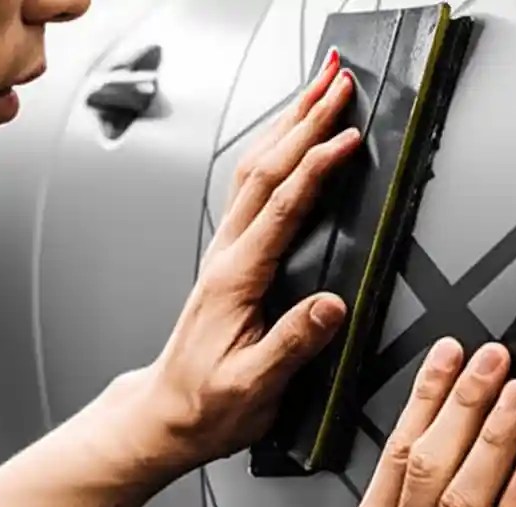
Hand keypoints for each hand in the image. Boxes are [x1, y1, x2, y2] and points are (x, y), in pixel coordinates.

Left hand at [136, 49, 360, 475]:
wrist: (169, 415)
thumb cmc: (208, 405)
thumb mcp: (253, 386)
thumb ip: (292, 344)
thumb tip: (330, 306)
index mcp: (235, 279)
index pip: (280, 207)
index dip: (316, 167)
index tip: (346, 138)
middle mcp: (227, 256)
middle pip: (265, 168)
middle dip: (304, 119)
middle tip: (338, 82)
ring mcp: (227, 253)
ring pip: (255, 170)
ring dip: (288, 125)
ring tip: (319, 91)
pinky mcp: (232, 259)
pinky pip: (253, 189)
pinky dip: (277, 152)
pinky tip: (290, 142)